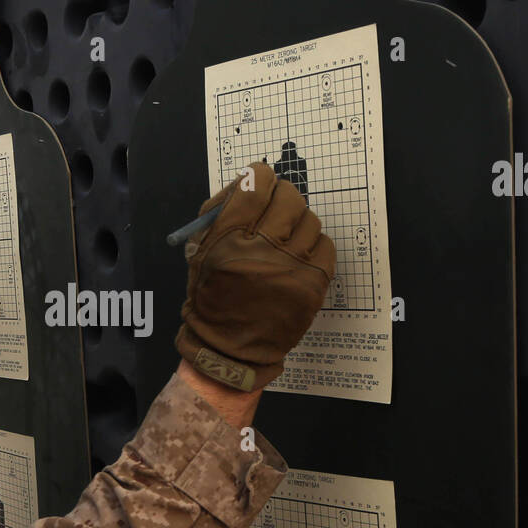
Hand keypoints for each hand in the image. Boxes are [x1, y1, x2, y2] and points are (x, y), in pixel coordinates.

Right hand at [175, 161, 335, 390]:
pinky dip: (314, 246)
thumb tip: (248, 185)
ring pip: (310, 220)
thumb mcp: (201, 254)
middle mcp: (262, 250)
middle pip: (288, 197)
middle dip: (282, 197)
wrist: (229, 349)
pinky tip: (300, 256)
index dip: (259, 178)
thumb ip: (220, 217)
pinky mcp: (312, 284)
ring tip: (287, 238)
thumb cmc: (212, 299)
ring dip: (299, 223)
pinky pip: (326, 246)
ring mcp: (291, 267)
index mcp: (228, 239)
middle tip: (276, 208)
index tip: (260, 184)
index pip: (255, 184)